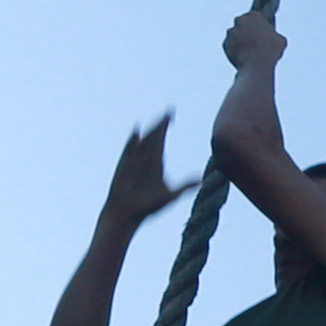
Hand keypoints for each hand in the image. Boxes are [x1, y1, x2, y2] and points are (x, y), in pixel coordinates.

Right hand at [99, 118, 185, 234]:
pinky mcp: (124, 166)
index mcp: (156, 163)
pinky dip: (133, 142)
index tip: (171, 116)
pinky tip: (136, 132)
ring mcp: (134, 161)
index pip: (161, 141)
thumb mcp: (170, 196)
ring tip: (157, 122)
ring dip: (150, 132)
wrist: (127, 213)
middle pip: (154, 139)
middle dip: (161, 126)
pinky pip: (129, 151)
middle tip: (169, 112)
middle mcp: (145, 159)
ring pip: (143, 143)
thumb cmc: (148, 207)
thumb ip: (185, 187)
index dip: (165, 128)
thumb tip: (201, 181)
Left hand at [223, 10, 283, 75]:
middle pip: (242, 24)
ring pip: (235, 34)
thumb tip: (274, 36)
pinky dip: (234, 50)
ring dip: (239, 40)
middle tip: (254, 41)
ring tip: (248, 51)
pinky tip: (242, 56)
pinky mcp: (225, 43)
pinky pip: (230, 45)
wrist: (256, 65)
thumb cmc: (271, 51)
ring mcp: (231, 32)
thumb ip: (275, 34)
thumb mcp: (280, 40)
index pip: (255, 17)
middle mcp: (240, 20)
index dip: (259, 25)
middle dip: (246, 30)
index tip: (261, 32)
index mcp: (254, 15)